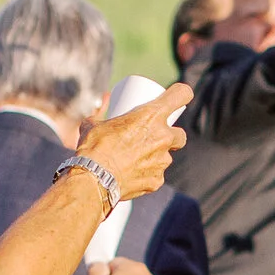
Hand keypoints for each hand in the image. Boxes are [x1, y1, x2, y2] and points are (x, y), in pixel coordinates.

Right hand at [76, 81, 190, 200]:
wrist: (93, 179)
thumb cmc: (93, 147)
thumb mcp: (94, 124)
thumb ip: (100, 116)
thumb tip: (97, 112)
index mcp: (152, 115)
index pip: (181, 95)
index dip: (181, 94)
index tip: (176, 97)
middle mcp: (163, 137)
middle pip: (180, 134)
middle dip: (170, 136)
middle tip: (152, 137)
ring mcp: (163, 161)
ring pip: (167, 157)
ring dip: (156, 157)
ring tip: (136, 159)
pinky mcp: (157, 180)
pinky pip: (156, 175)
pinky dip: (146, 174)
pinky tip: (133, 175)